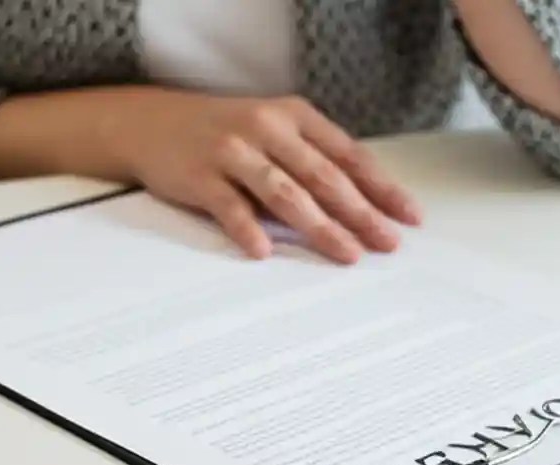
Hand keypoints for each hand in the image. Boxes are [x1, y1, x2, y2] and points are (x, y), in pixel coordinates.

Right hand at [106, 89, 421, 262]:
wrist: (150, 123)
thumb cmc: (225, 134)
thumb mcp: (274, 133)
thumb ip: (313, 161)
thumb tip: (364, 206)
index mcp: (295, 117)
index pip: (349, 156)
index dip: (382, 188)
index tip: (409, 217)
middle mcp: (267, 129)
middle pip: (324, 177)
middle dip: (361, 213)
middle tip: (387, 242)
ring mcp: (232, 151)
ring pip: (285, 193)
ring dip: (320, 226)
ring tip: (347, 253)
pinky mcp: (199, 175)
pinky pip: (229, 206)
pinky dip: (248, 229)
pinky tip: (264, 251)